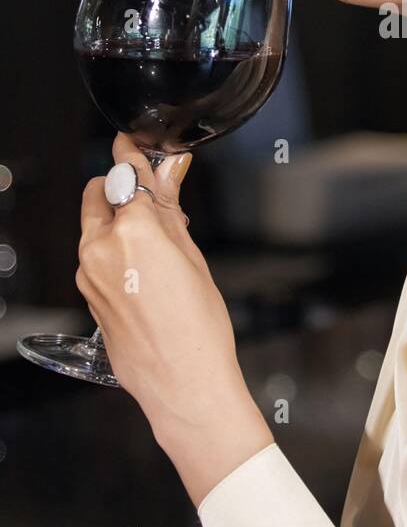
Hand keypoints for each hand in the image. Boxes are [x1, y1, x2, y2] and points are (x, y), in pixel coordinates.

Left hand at [76, 134, 273, 504]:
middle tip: (153, 200)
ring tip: (159, 247)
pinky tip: (146, 272)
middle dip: (120, 190)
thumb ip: (169, 207)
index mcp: (131, 230)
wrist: (183, 384)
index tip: (133, 142)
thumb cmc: (198, 328)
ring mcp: (88, 275)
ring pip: (95, 228)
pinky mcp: (87, 296)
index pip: (125, 173)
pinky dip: (113, 253)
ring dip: (117, 224)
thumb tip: (166, 171)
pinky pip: (95, 258)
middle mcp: (99, 248)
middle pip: (99, 196)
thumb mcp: (192, 256)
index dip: (132, 154)